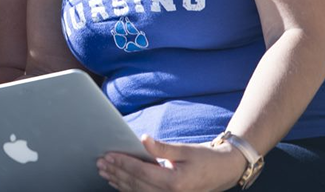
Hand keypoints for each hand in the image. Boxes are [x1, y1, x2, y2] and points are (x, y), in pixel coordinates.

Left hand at [97, 134, 247, 191]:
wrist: (224, 171)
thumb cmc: (205, 158)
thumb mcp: (185, 149)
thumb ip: (163, 147)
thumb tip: (143, 139)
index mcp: (175, 182)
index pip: (141, 172)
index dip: (122, 163)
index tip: (107, 155)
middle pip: (136, 184)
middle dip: (116, 173)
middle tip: (100, 162)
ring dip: (119, 182)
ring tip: (104, 172)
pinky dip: (129, 188)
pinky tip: (118, 182)